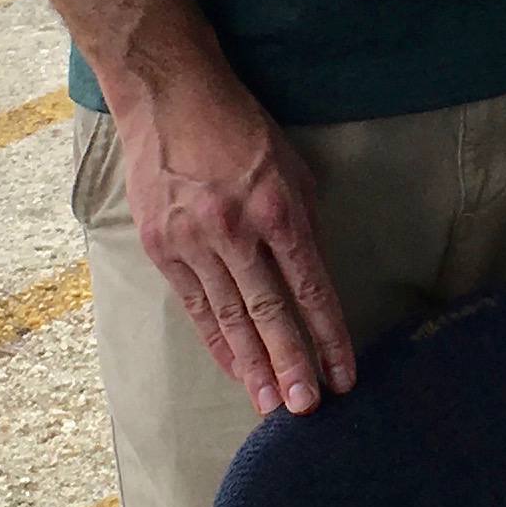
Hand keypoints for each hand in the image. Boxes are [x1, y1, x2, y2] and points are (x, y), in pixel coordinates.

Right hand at [116, 71, 354, 418]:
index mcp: (277, 209)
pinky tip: (234, 369)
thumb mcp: (293, 169)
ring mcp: (193, 241)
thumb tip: (314, 286)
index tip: (343, 375)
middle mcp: (235, 230)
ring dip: (253, 366)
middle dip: (292, 365)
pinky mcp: (162, 247)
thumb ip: (305, 227)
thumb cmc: (241, 130)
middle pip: (270, 313)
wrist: (169, 97)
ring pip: (229, 318)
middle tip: (306, 409)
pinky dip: (217, 341)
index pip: (311, 289)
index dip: (329, 337)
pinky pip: (195, 307)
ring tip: (270, 404)